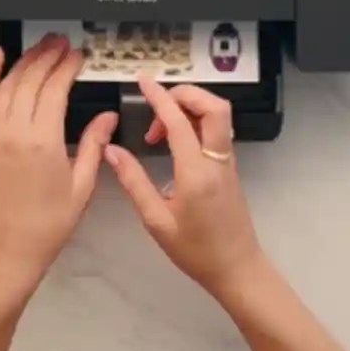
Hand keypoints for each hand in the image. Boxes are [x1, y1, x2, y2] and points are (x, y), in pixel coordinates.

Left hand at [0, 36, 118, 292]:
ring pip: (8, 85)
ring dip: (25, 61)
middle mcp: (14, 132)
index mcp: (44, 141)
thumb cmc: (49, 223)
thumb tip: (108, 116)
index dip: (67, 67)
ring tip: (41, 46)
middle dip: (48, 56)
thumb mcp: (82, 186)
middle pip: (31, 81)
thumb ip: (94, 145)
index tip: (78, 54)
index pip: (55, 89)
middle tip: (62, 42)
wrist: (8, 250)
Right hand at [104, 75, 265, 297]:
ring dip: (190, 108)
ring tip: (159, 129)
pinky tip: (174, 140)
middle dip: (185, 93)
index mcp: (196, 172)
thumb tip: (112, 151)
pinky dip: (196, 122)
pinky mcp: (230, 168)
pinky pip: (216, 131)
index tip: (143, 81)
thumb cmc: (195, 251)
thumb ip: (134, 182)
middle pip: (214, 106)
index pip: (179, 121)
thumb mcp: (156, 221)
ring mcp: (227, 162)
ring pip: (218, 116)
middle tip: (156, 105)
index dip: (159, 96)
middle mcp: (217, 160)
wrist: (237, 269)